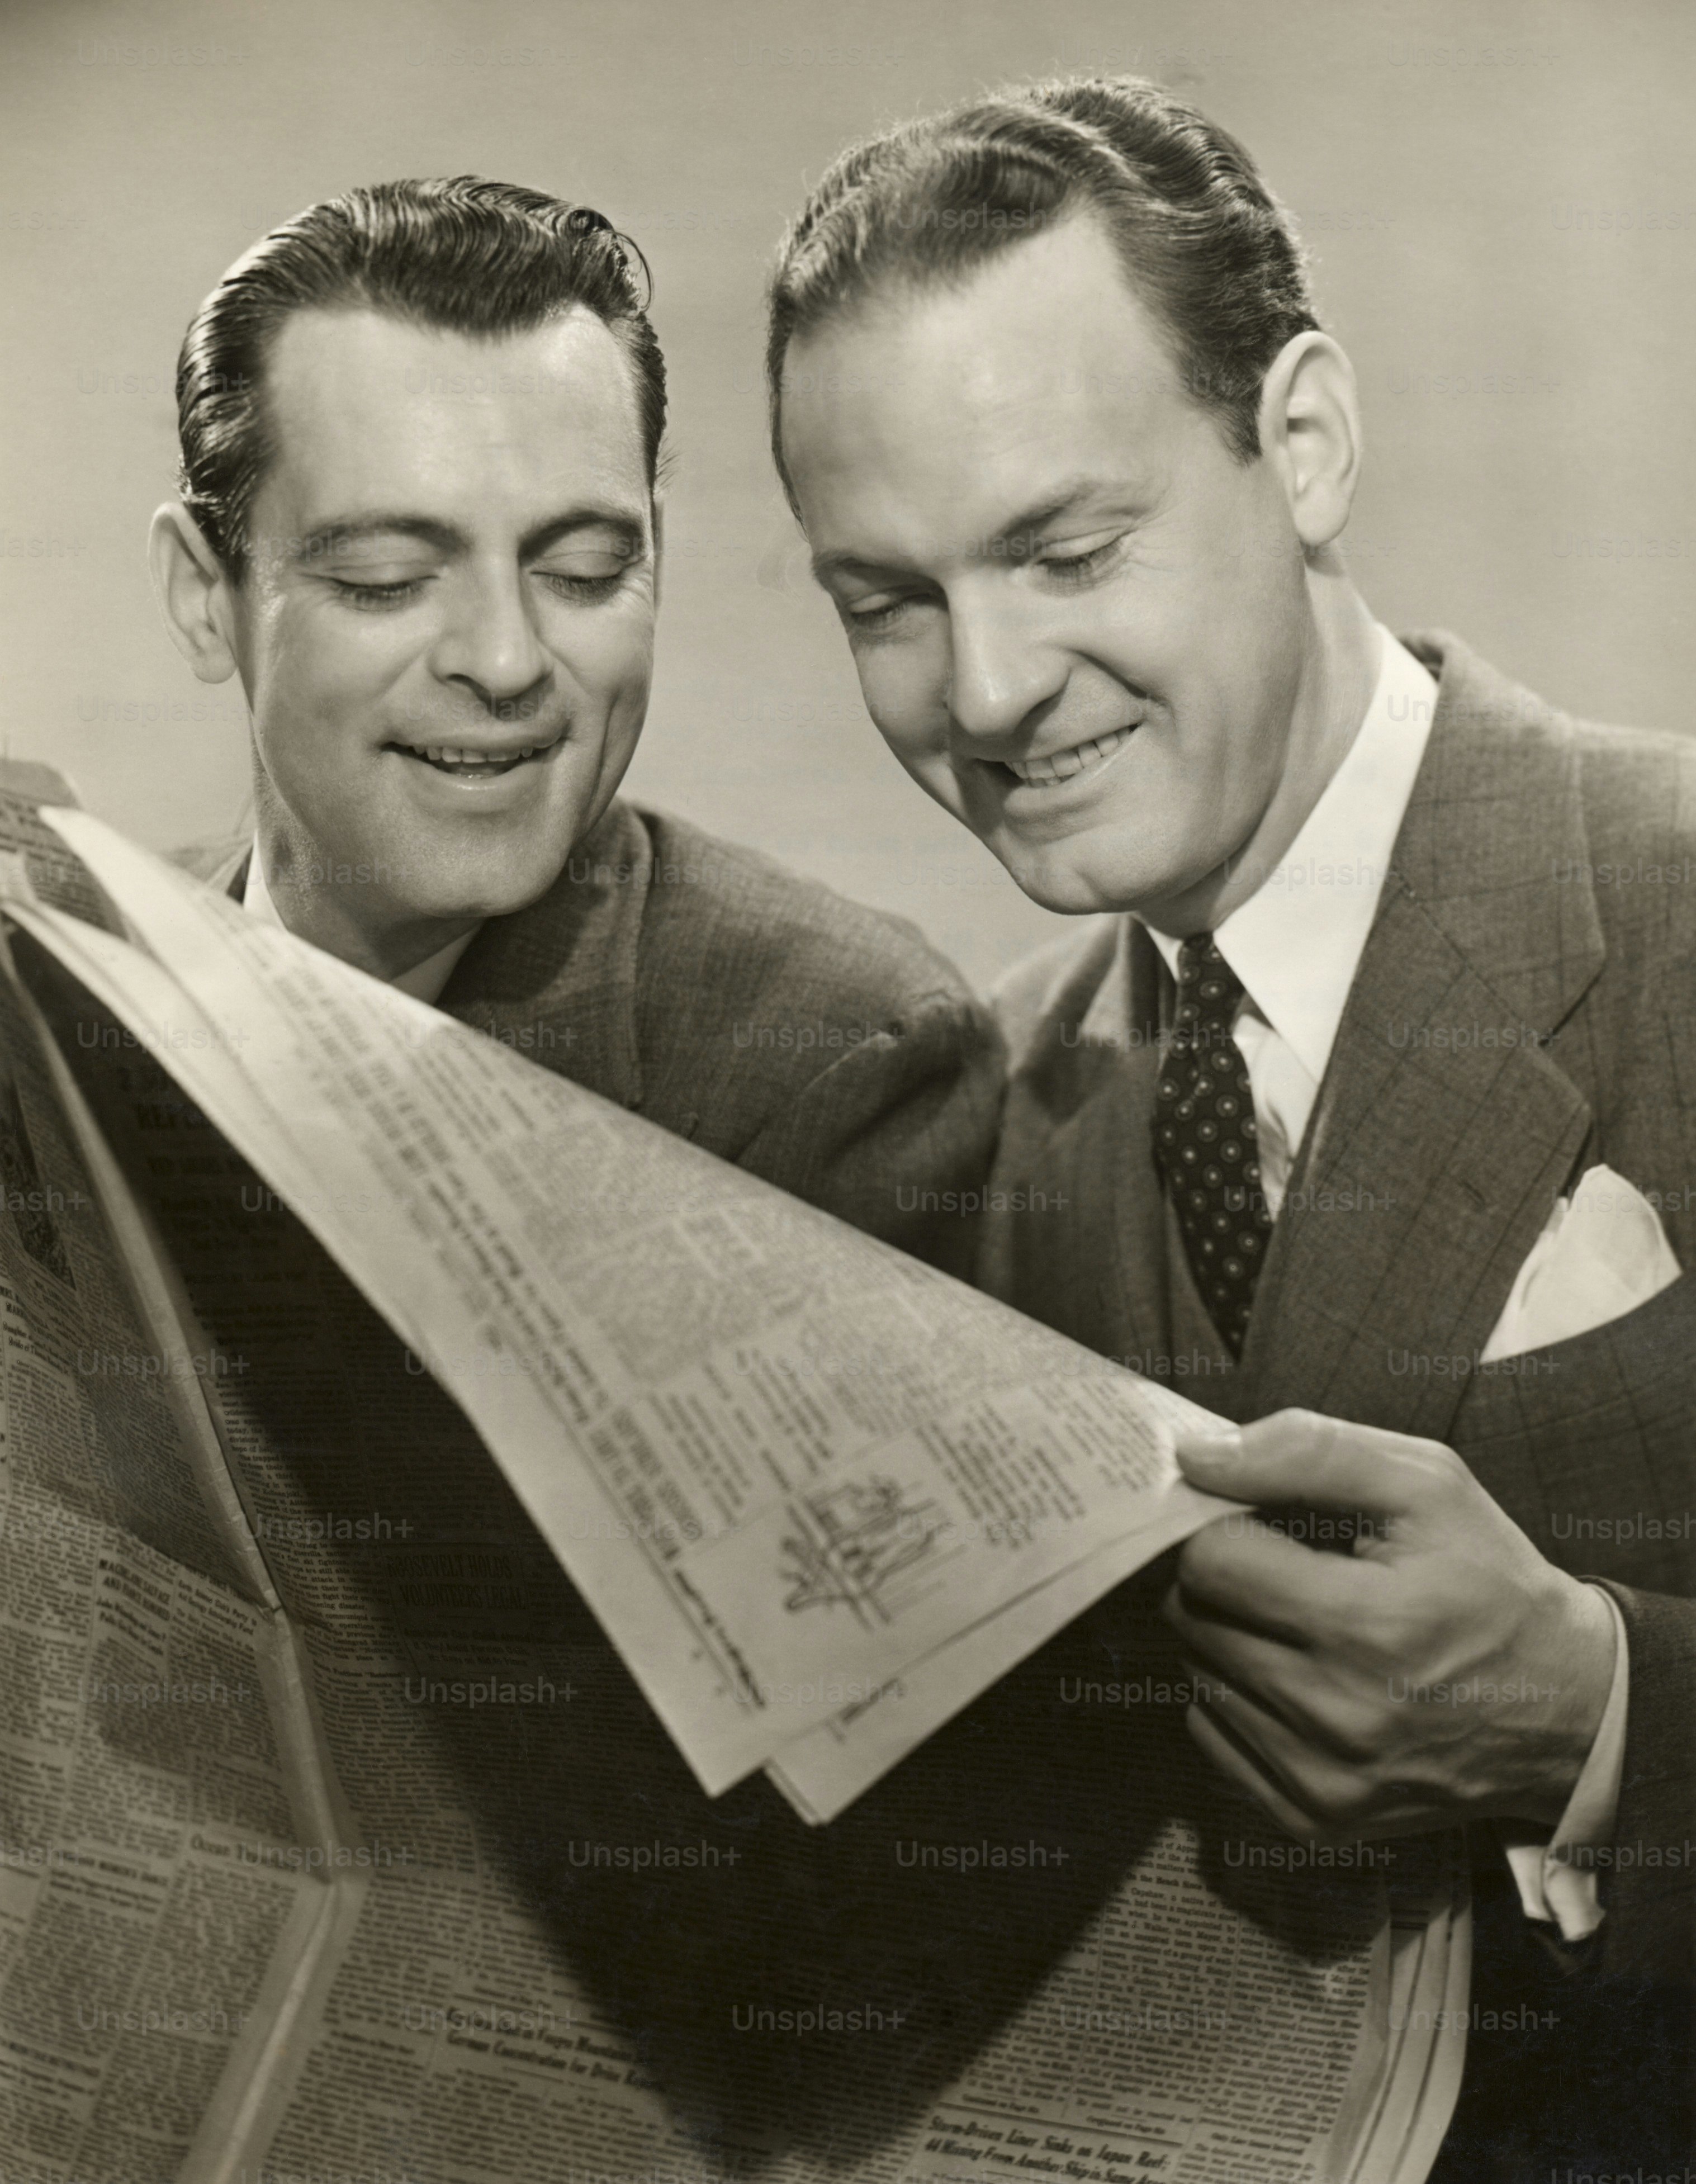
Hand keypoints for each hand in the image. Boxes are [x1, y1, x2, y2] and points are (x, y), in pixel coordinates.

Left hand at [1163, 1409, 1616, 1840]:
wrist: (1565, 1709)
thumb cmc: (1491, 1581)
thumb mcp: (1427, 1483)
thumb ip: (1308, 1451)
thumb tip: (1197, 1456)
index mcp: (1367, 1626)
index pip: (1209, 1562)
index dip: (1215, 1524)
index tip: (1244, 1515)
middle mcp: (1337, 1716)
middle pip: (1191, 1619)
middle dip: (1216, 1576)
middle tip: (1269, 1562)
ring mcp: (1322, 1779)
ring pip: (1195, 1677)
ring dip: (1222, 1635)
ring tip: (1290, 1618)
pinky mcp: (1313, 1820)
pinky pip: (1213, 1738)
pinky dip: (1232, 1697)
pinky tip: (1291, 1674)